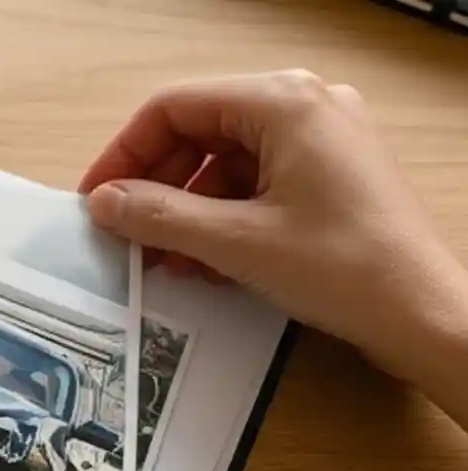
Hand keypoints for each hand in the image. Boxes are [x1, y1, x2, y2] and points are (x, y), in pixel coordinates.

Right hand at [79, 69, 467, 388]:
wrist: (426, 316)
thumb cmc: (346, 269)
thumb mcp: (234, 242)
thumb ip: (158, 216)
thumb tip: (103, 202)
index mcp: (283, 102)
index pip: (174, 108)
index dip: (125, 154)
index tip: (95, 199)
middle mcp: (305, 106)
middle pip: (199, 132)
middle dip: (156, 187)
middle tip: (123, 235)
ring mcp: (322, 139)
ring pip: (225, 162)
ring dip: (185, 210)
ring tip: (161, 260)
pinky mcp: (330, 174)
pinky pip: (256, 183)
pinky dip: (221, 218)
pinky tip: (202, 262)